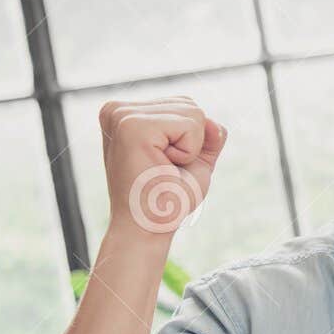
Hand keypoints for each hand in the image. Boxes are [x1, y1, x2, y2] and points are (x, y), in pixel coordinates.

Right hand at [99, 95, 226, 239]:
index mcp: (126, 114)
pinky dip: (189, 151)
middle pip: (189, 105)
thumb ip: (207, 137)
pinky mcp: (131, 125)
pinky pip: (191, 123)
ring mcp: (121, 114)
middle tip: (164, 169)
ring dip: (190, 148)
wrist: (147, 229)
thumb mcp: (194, 161)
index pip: (183, 106)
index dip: (190, 141)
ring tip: (162, 168)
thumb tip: (214, 122)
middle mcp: (118, 109)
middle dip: (192, 142)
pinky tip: (163, 166)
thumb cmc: (168, 200)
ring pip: (193, 111)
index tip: (164, 165)